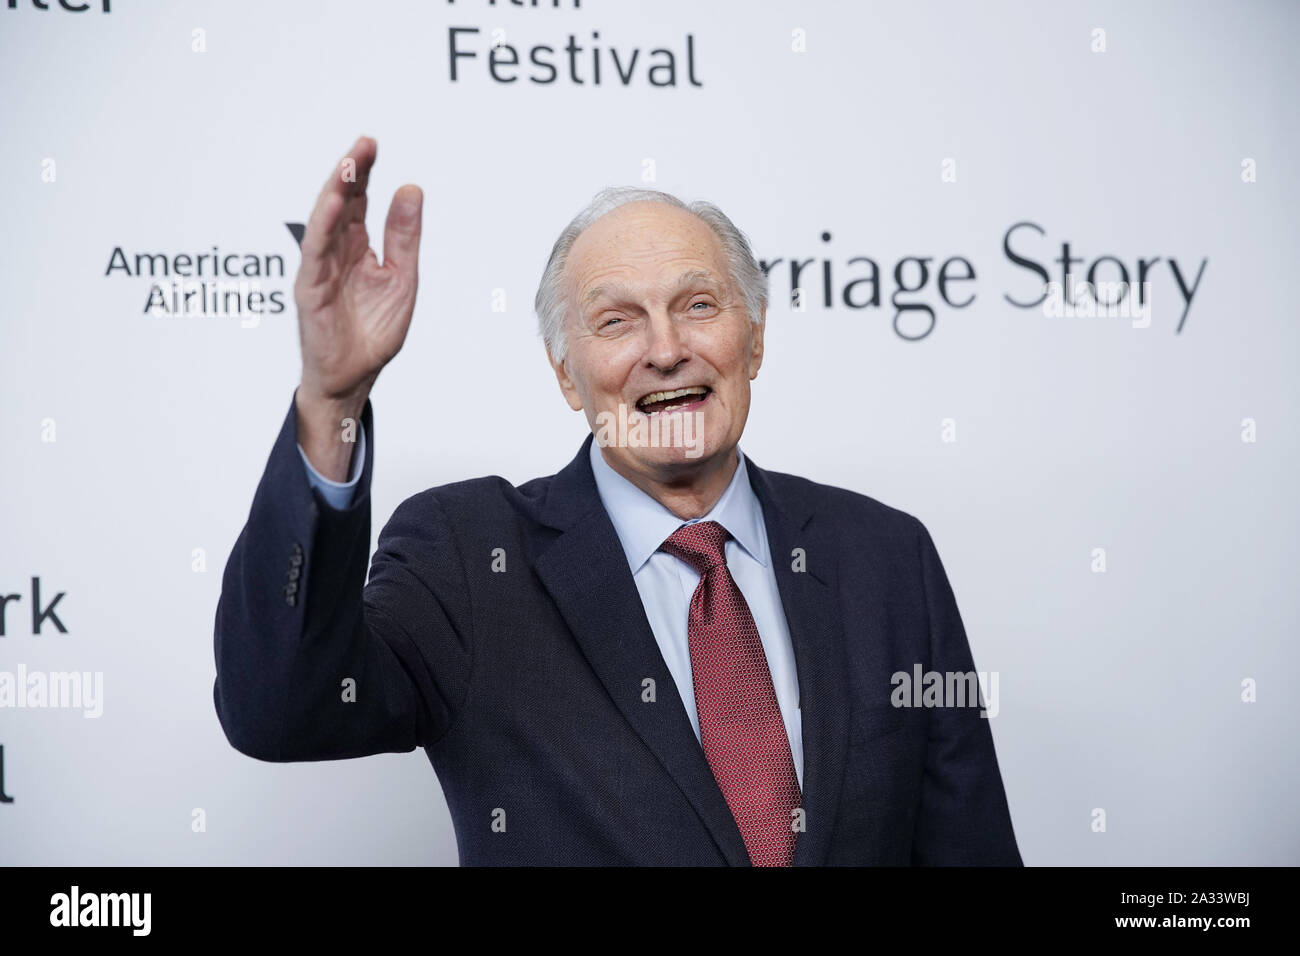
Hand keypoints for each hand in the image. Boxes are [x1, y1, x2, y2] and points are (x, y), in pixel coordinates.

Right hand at [293, 136, 421, 478]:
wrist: (355, 376)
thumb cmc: (373, 333)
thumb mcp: (401, 278)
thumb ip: (404, 237)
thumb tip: (411, 189)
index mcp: (358, 248)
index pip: (358, 202)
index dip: (365, 173)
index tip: (372, 145)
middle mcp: (336, 253)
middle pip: (341, 204)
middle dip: (351, 173)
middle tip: (364, 144)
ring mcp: (321, 269)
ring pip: (324, 222)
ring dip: (335, 191)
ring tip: (348, 164)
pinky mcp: (311, 289)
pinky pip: (314, 252)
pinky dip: (322, 226)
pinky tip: (332, 203)